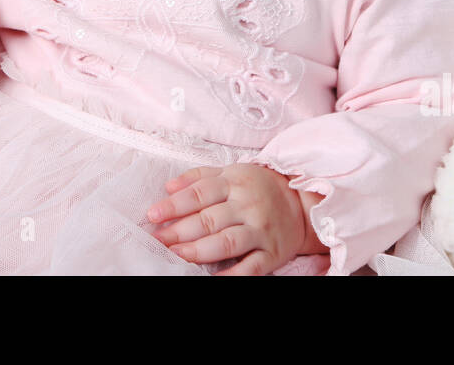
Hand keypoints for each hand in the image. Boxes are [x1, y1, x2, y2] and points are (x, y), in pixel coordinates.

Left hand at [143, 164, 312, 274]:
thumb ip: (199, 177)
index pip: (199, 194)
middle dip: (180, 231)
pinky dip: (231, 275)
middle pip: (209, 219)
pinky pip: (250, 268)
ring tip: (176, 256)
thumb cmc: (257, 187)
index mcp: (235, 182)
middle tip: (158, 240)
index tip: (153, 215)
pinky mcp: (272, 253)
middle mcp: (248, 205)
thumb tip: (168, 186)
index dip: (174, 205)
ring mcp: (260, 230)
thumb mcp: (231, 173)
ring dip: (198, 251)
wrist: (300, 204)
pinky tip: (211, 279)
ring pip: (226, 242)